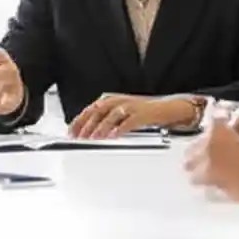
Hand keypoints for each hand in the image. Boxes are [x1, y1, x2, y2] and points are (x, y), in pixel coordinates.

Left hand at [68, 94, 194, 138]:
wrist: (167, 108)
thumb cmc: (143, 113)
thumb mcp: (121, 113)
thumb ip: (105, 119)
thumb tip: (87, 132)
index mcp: (111, 100)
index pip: (90, 109)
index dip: (79, 121)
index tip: (71, 133)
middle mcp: (119, 101)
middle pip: (98, 111)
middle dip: (86, 125)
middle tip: (79, 138)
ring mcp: (131, 106)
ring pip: (111, 115)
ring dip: (101, 127)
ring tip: (93, 138)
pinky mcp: (143, 114)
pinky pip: (129, 121)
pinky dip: (120, 129)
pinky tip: (113, 136)